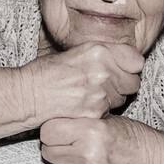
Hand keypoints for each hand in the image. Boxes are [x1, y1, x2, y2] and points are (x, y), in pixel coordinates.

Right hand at [21, 42, 143, 124]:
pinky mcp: (94, 112)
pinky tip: (86, 106)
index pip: (136, 61)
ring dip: (113, 98)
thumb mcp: (75, 52)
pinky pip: (109, 112)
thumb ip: (101, 54)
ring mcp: (100, 93)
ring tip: (93, 95)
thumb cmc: (45, 73)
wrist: (27, 95)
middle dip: (123, 84)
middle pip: (133, 82)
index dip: (130, 67)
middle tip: (108, 86)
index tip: (123, 70)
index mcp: (99, 51)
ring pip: (122, 99)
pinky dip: (101, 111)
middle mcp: (103, 70)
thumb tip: (120, 59)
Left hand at [40, 115, 163, 163]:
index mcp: (91, 133)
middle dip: (55, 143)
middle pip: (47, 150)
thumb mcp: (109, 119)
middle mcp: (87, 156)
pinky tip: (88, 162)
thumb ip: (81, 119)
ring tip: (81, 149)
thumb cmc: (136, 138)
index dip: (52, 127)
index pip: (48, 131)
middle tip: (68, 138)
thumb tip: (56, 117)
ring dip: (64, 156)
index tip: (59, 125)